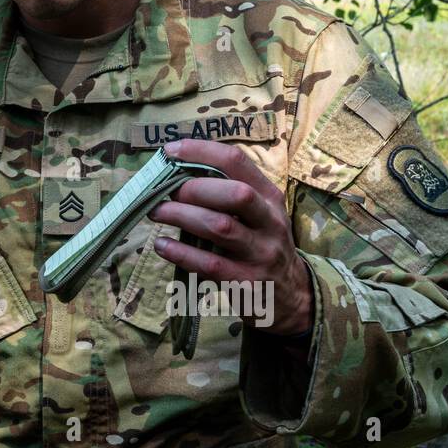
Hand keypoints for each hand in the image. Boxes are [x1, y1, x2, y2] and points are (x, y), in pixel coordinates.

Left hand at [149, 139, 313, 335]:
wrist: (291, 296)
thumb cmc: (261, 243)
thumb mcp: (258, 213)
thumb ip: (227, 191)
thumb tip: (175, 170)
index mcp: (269, 196)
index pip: (237, 162)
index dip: (200, 152)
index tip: (169, 151)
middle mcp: (270, 222)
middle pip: (235, 194)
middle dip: (194, 188)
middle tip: (166, 191)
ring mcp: (261, 253)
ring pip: (220, 227)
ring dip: (181, 216)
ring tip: (155, 212)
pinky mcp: (247, 282)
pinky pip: (209, 264)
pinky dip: (181, 252)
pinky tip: (162, 245)